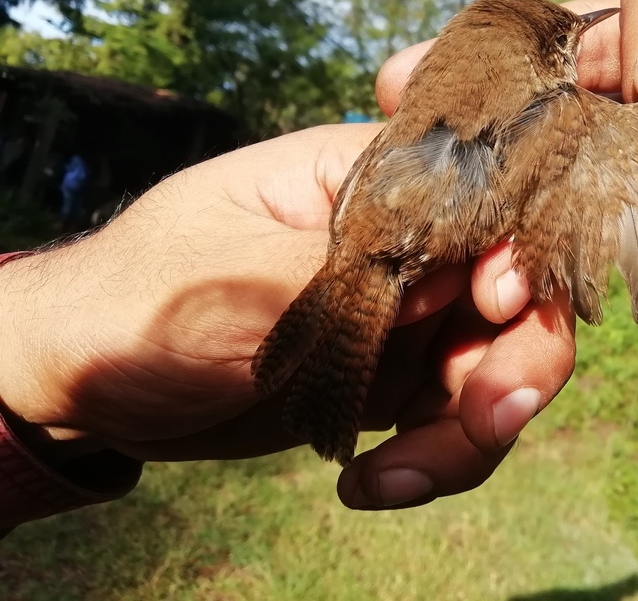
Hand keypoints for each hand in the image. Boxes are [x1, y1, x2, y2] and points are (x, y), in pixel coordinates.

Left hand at [0, 124, 573, 508]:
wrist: (89, 382)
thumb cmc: (141, 302)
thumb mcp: (234, 280)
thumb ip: (350, 275)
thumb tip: (456, 278)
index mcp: (367, 182)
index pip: (479, 194)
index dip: (515, 246)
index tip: (492, 303)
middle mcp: (403, 244)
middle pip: (513, 289)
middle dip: (517, 360)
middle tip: (490, 420)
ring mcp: (404, 313)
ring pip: (494, 365)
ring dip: (469, 433)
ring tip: (394, 480)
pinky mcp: (395, 375)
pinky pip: (452, 419)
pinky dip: (432, 461)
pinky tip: (369, 485)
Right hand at [379, 0, 637, 286]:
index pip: (628, 6)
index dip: (557, 49)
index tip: (479, 87)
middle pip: (608, 93)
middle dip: (515, 122)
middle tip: (411, 143)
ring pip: (634, 170)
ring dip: (555, 202)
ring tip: (477, 236)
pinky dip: (631, 254)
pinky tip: (558, 270)